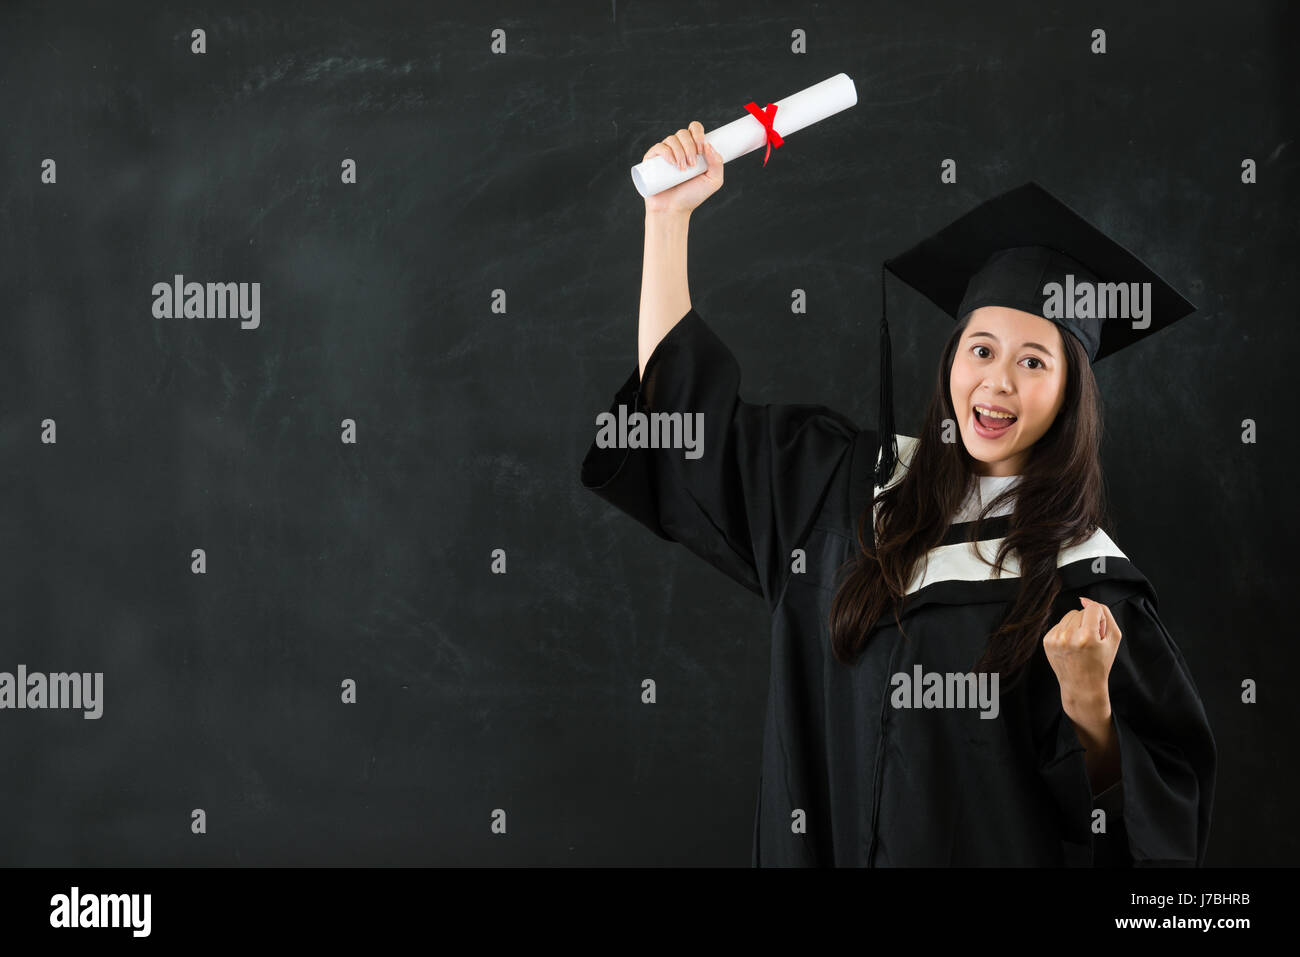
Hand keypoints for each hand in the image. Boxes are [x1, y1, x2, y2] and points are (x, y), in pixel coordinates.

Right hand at [643, 120, 724, 214]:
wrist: (674, 210)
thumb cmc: (693, 196)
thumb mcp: (713, 181)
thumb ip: (718, 164)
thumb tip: (709, 145)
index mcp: (692, 148)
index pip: (694, 129)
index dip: (698, 133)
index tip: (702, 149)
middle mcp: (678, 148)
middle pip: (683, 133)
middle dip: (690, 146)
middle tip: (693, 164)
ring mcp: (664, 154)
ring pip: (671, 139)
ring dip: (680, 151)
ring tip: (683, 169)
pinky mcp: (651, 161)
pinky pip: (658, 147)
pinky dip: (666, 152)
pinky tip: (672, 162)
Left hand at [1042, 596, 1122, 711]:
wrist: (1082, 685)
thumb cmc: (1100, 663)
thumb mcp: (1113, 638)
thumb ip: (1105, 614)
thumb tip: (1085, 600)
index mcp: (1087, 637)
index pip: (1093, 608)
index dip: (1099, 619)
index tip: (1099, 632)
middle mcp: (1068, 637)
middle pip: (1080, 611)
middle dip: (1088, 622)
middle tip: (1091, 642)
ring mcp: (1055, 639)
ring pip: (1069, 616)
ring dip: (1076, 625)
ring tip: (1080, 643)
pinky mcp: (1047, 641)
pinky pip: (1060, 624)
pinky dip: (1066, 631)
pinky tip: (1071, 646)